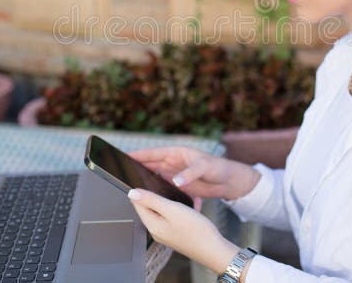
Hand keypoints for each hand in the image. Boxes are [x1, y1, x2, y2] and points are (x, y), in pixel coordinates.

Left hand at [127, 188, 238, 273]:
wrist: (214, 249)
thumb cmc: (195, 230)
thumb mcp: (171, 210)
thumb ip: (151, 200)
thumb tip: (132, 193)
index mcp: (153, 225)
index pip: (138, 204)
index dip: (141, 189)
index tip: (146, 178)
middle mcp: (158, 230)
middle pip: (151, 207)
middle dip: (158, 193)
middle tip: (166, 182)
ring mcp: (169, 233)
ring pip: (166, 210)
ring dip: (172, 200)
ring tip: (182, 191)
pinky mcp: (179, 233)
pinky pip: (177, 216)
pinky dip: (183, 208)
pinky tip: (193, 202)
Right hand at [129, 146, 259, 199]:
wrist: (229, 182)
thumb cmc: (219, 168)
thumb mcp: (205, 167)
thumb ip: (190, 174)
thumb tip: (176, 181)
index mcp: (176, 153)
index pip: (152, 153)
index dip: (137, 155)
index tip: (124, 156)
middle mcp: (173, 163)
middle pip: (149, 165)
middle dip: (136, 168)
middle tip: (122, 173)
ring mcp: (174, 175)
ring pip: (154, 177)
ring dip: (145, 182)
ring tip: (131, 187)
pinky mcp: (178, 187)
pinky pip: (162, 188)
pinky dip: (156, 192)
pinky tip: (149, 198)